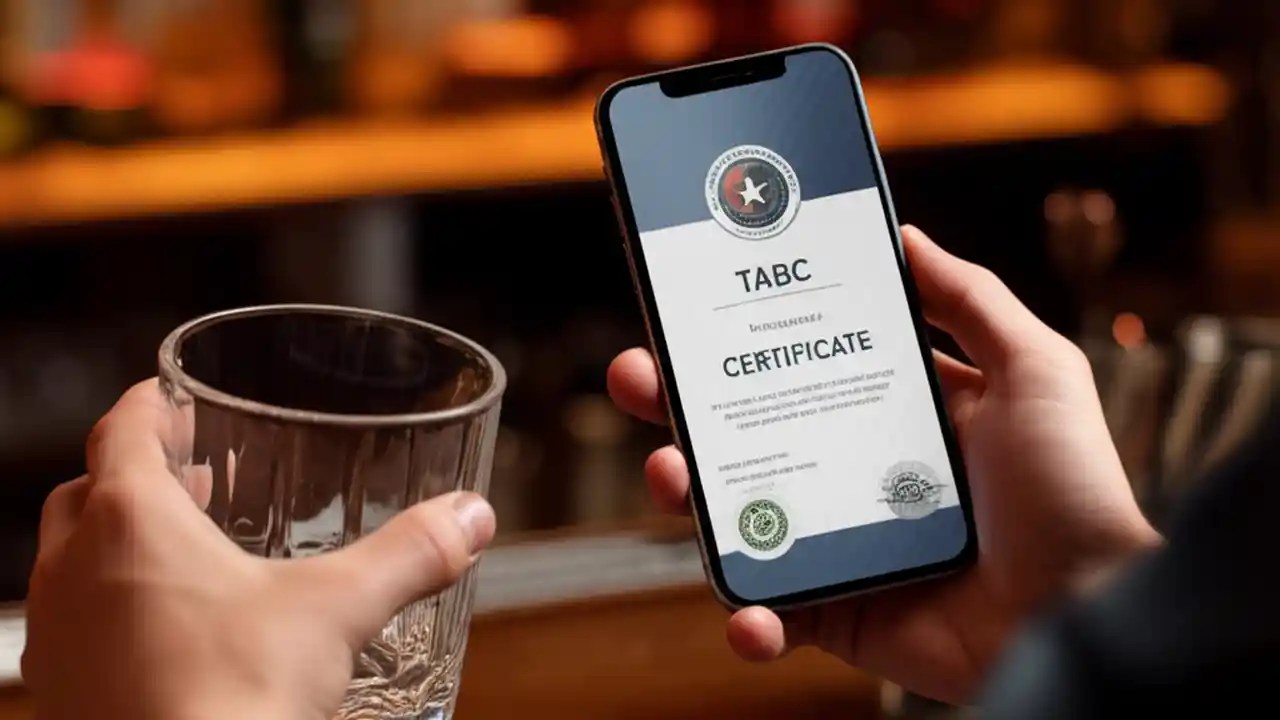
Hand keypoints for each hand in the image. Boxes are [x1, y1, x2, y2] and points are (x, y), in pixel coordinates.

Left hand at [23, 380, 495, 719]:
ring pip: (72, 563)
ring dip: (119, 545)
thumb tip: (469, 517)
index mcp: (129, 522)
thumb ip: (409, 553)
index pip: (123, 428)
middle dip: (140, 477)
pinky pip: (73, 629)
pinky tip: (171, 639)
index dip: (153, 404)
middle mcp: (72, 570)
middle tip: (194, 479)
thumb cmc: (230, 700)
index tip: (177, 398)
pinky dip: (110, 612)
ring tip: (187, 556)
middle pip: (89, 491)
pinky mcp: (60, 695)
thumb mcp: (337, 612)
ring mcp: (56, 637)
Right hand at [607, 226, 1160, 702]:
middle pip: (745, 431)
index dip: (741, 339)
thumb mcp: (1033, 369)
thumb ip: (970, 299)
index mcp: (892, 412)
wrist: (1090, 610)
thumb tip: (904, 234)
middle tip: (639, 376)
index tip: (690, 308)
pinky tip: (750, 609)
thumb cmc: (1073, 488)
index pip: (797, 364)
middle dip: (678, 405)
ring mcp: (838, 541)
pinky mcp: (837, 613)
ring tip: (671, 474)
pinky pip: (770, 613)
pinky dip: (747, 618)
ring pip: (736, 514)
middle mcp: (853, 471)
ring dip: (686, 493)